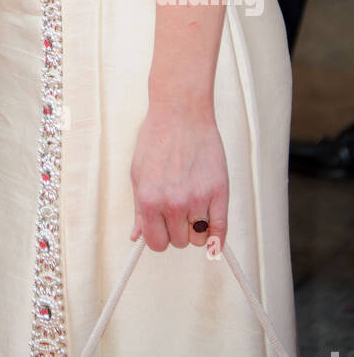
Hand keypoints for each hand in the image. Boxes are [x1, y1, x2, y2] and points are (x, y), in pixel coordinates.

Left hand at [130, 103, 227, 252]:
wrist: (181, 113)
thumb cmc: (157, 140)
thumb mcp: (138, 174)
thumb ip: (139, 209)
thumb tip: (137, 237)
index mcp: (148, 199)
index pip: (156, 243)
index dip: (159, 238)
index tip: (162, 229)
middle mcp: (172, 203)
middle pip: (179, 242)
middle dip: (177, 230)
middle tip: (177, 210)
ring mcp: (197, 198)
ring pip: (199, 238)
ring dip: (196, 229)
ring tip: (192, 208)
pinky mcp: (219, 191)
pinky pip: (220, 229)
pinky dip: (217, 239)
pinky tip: (214, 238)